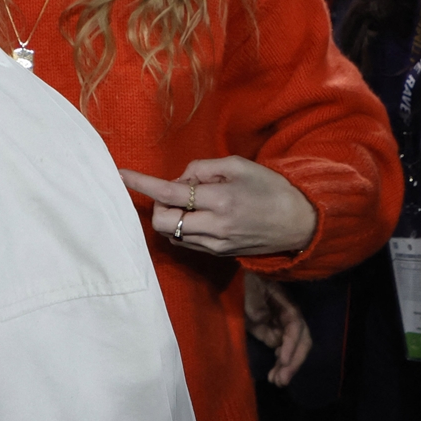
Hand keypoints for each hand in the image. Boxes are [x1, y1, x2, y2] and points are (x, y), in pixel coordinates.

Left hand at [121, 156, 318, 256]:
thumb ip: (202, 168)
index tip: (121, 175)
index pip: (170, 192)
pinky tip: (201, 216)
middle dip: (160, 204)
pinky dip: (184, 227)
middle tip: (177, 192)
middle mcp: (216, 226)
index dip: (142, 183)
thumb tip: (177, 180)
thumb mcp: (238, 166)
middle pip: (162, 220)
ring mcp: (216, 245)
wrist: (299, 223)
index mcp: (221, 199)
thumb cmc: (270, 187)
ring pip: (172, 233)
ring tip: (196, 203)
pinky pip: (186, 242)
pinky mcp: (219, 254)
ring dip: (172, 215)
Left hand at [242, 273, 311, 386]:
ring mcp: (278, 324)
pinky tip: (274, 373)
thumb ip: (256, 305)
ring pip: (291, 348)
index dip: (292, 344)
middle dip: (293, 361)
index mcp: (284, 302)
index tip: (281, 359)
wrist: (231, 277)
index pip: (295, 325)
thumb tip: (265, 322)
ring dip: (287, 366)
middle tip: (282, 380)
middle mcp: (286, 315)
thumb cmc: (244, 280)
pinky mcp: (267, 330)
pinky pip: (279, 349)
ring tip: (276, 381)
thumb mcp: (248, 288)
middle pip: (300, 340)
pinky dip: (279, 363)